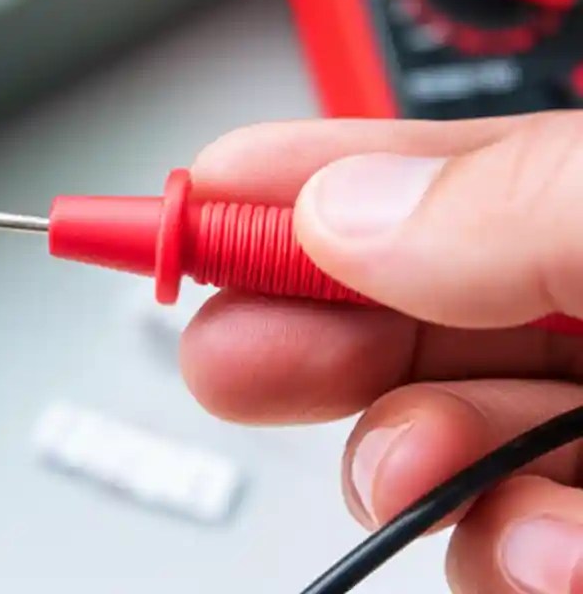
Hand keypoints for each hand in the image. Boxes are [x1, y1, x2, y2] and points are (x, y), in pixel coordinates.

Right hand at [182, 111, 582, 592]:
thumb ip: (521, 202)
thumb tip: (345, 212)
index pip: (432, 175)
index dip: (295, 181)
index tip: (186, 203)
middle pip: (407, 307)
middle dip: (305, 335)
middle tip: (235, 357)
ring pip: (440, 435)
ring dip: (408, 464)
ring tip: (425, 477)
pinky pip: (505, 546)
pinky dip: (500, 557)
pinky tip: (548, 557)